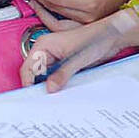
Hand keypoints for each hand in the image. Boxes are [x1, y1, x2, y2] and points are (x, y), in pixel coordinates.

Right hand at [20, 8, 138, 90]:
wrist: (111, 37)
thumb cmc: (96, 38)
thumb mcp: (78, 58)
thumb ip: (63, 74)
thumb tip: (50, 88)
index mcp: (44, 44)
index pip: (27, 68)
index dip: (29, 83)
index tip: (34, 97)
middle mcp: (46, 50)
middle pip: (34, 74)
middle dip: (39, 86)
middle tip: (46, 100)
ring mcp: (54, 58)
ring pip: (43, 77)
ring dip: (48, 86)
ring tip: (55, 96)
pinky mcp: (62, 64)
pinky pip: (53, 77)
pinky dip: (56, 84)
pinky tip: (62, 90)